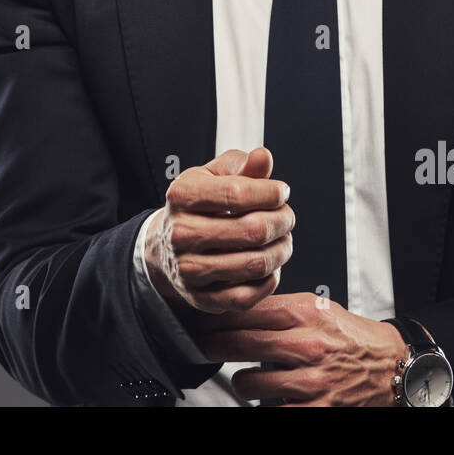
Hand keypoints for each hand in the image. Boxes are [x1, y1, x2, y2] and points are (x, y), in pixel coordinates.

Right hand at [143, 146, 293, 313]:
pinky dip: (269, 280)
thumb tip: (264, 157)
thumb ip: (241, 165)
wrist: (166, 247)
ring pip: (255, 263)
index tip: (281, 192)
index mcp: (182, 195)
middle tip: (287, 217)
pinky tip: (269, 265)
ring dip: (281, 250)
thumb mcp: (214, 176)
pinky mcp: (201, 298)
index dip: (271, 192)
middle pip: (253, 230)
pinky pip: (249, 295)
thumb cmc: (198, 205)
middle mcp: (181, 233)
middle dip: (282, 221)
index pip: (238, 194)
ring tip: (283, 239)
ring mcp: (189, 269)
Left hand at [191, 293, 410, 405]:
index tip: (200, 321)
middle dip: (212, 345)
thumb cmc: (350, 336)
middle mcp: (307, 345)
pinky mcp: (316, 409)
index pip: (246, 312)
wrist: (391, 366)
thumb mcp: (317, 307)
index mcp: (305, 313)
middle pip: (239, 343)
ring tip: (248, 376)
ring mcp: (310, 380)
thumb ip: (278, 308)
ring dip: (241, 380)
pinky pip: (270, 409)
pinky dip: (264, 403)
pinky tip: (269, 395)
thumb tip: (235, 311)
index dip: (216, 318)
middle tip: (202, 346)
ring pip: (248, 381)